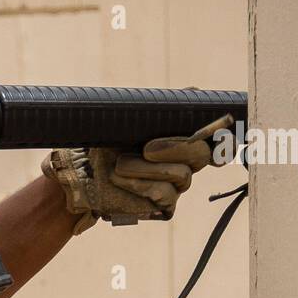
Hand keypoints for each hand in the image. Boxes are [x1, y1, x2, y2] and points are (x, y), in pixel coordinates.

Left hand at [42, 115, 230, 233]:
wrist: (79, 173)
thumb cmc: (104, 142)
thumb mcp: (126, 118)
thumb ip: (159, 106)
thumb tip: (193, 91)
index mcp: (180, 136)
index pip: (212, 135)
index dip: (218, 134)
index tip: (210, 130)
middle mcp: (184, 160)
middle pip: (202, 154)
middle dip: (176, 149)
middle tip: (146, 148)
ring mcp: (175, 185)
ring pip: (182, 176)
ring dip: (145, 168)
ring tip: (118, 165)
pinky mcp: (163, 206)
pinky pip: (166, 196)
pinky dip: (139, 185)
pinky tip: (119, 179)